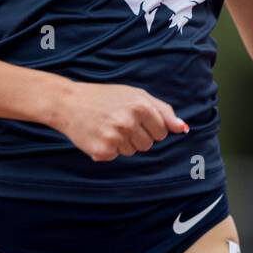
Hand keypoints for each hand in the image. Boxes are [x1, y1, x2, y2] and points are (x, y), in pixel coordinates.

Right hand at [51, 81, 188, 161]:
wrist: (69, 102)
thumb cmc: (106, 97)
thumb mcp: (136, 95)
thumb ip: (163, 111)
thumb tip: (183, 129)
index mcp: (141, 106)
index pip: (162, 132)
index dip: (150, 127)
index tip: (135, 118)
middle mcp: (129, 122)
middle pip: (149, 145)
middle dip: (137, 136)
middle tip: (118, 121)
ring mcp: (115, 137)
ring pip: (133, 152)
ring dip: (123, 143)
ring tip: (108, 127)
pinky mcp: (103, 150)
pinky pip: (116, 157)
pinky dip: (108, 149)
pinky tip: (98, 135)